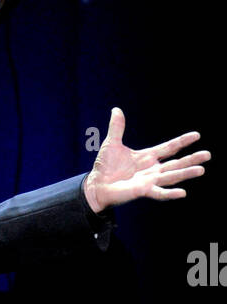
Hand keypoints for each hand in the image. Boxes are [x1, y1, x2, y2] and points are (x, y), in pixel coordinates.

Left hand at [84, 108, 209, 212]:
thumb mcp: (112, 144)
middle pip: (176, 163)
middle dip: (191, 159)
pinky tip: (182, 192)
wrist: (96, 185)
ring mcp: (149, 181)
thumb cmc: (104, 167)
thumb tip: (116, 109)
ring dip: (186, 173)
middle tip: (208, 155)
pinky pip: (158, 193)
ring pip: (171, 176)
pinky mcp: (142, 191)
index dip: (182, 141)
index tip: (197, 135)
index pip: (169, 147)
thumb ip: (117, 128)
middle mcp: (152, 169)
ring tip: (201, 170)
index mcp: (148, 157)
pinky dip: (169, 193)